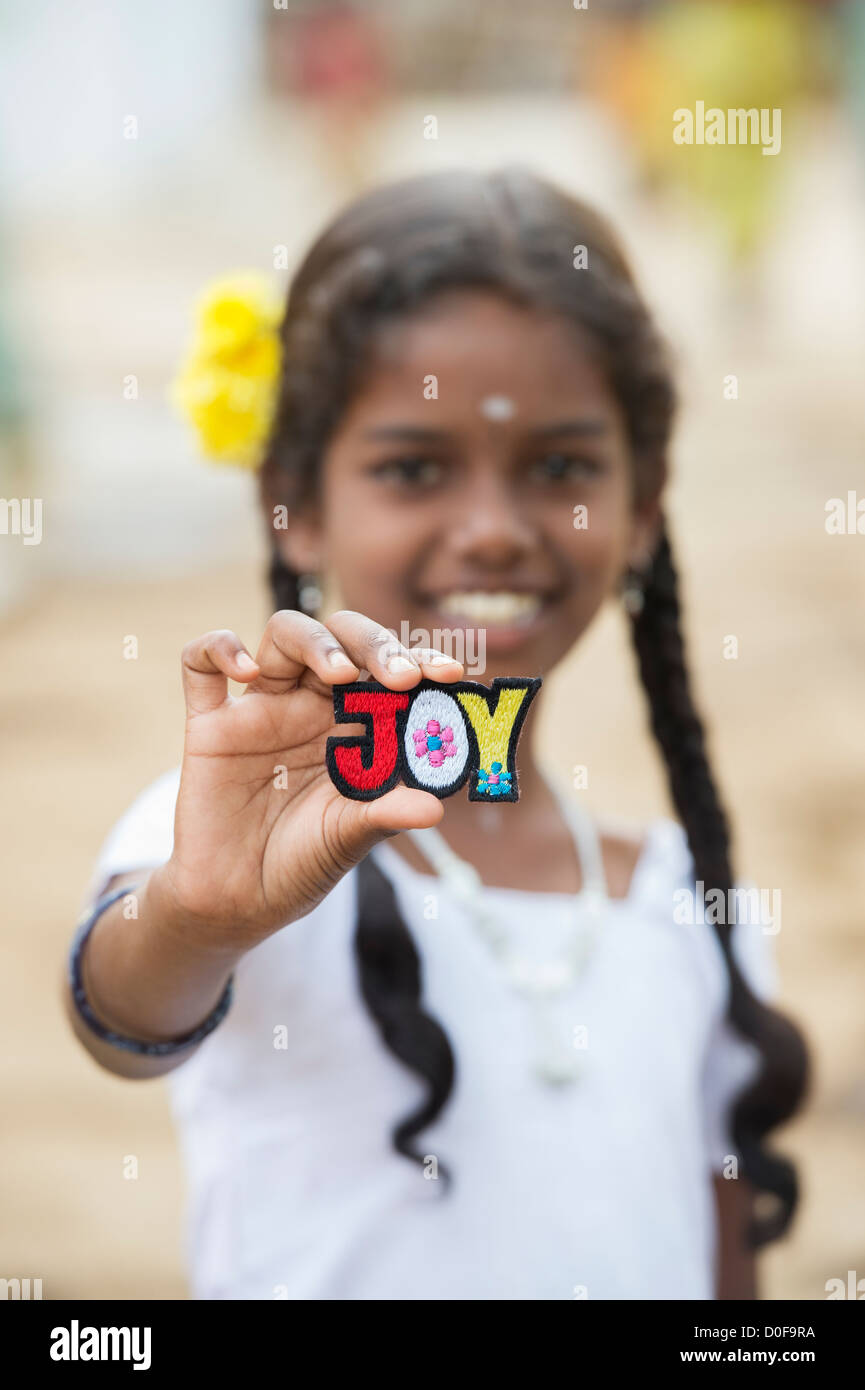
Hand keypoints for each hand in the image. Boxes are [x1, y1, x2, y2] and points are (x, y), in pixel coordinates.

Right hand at [151, 609, 462, 952]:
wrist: (238, 902)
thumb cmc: (302, 863)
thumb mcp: (350, 839)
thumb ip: (387, 815)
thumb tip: (436, 806)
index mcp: (353, 723)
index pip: (388, 671)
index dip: (419, 662)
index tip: (449, 676)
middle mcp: (309, 705)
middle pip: (341, 639)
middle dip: (375, 645)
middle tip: (400, 676)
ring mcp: (259, 709)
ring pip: (283, 635)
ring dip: (314, 640)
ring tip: (339, 673)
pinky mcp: (209, 725)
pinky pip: (199, 665)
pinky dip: (219, 648)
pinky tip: (246, 672)